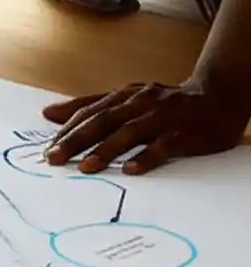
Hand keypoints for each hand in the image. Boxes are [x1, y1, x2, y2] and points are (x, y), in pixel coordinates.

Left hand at [42, 79, 250, 174]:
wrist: (219, 97)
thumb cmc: (166, 102)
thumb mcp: (127, 98)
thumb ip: (90, 105)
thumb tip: (49, 114)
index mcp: (124, 95)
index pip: (89, 111)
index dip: (67, 130)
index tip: (46, 148)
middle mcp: (140, 103)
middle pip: (102, 121)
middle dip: (76, 140)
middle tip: (54, 159)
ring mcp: (162, 116)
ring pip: (129, 132)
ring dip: (106, 150)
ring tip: (85, 167)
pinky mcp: (184, 132)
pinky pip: (163, 145)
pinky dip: (146, 157)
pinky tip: (131, 170)